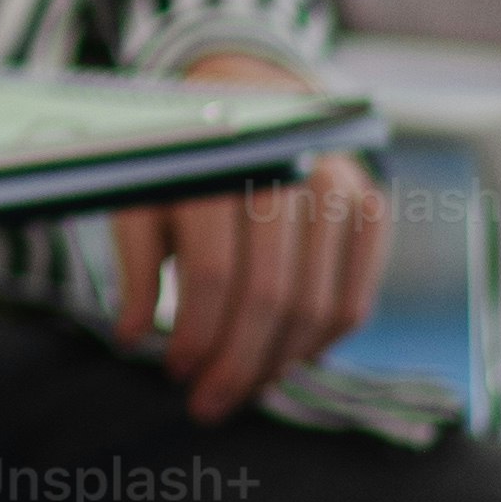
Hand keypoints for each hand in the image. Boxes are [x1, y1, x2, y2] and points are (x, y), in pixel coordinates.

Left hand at [109, 149, 389, 420]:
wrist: (251, 96)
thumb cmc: (186, 160)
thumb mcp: (144, 194)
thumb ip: (136, 264)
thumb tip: (130, 337)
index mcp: (222, 166)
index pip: (213, 273)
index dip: (196, 334)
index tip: (175, 373)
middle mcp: (290, 174)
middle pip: (269, 298)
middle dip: (236, 365)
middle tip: (208, 405)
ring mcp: (339, 189)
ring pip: (315, 309)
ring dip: (275, 366)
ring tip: (239, 388)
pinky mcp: (370, 208)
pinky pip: (352, 302)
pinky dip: (318, 345)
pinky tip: (282, 361)